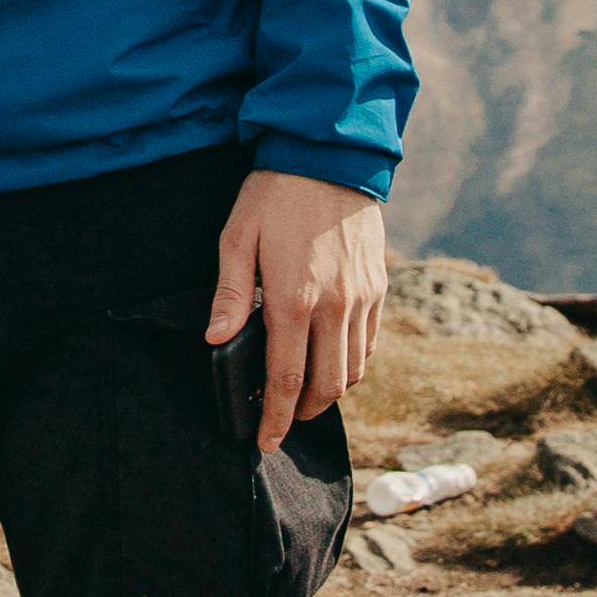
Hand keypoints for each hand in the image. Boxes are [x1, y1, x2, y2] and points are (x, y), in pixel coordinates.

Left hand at [208, 168, 387, 449]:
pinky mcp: (379, 287)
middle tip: (280, 422)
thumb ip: (231, 294)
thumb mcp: (237, 238)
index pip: (286, 379)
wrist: (330, 155)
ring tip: (303, 395)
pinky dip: (353, 364)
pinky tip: (331, 362)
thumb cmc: (274, 195)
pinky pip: (370, 343)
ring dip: (329, 392)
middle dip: (301, 414)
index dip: (274, 418)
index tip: (264, 440)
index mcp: (294, 299)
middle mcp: (335, 306)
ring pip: (354, 371)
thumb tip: (217, 342)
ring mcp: (362, 298)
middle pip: (326, 386)